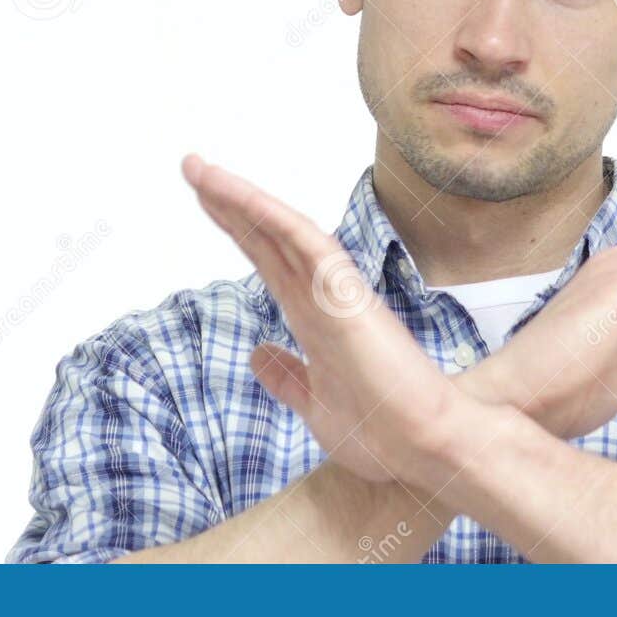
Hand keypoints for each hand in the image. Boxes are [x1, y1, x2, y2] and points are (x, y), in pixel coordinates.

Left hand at [181, 155, 503, 491]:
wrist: (424, 450)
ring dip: (240, 198)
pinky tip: (238, 196)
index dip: (237, 229)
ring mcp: (334, 293)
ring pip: (281, 231)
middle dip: (227, 203)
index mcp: (314, 320)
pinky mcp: (345, 295)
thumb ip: (286, 376)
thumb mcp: (314, 405)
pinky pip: (304, 243)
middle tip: (192, 166)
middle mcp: (321, 298)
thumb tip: (256, 352)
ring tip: (199, 169)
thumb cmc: (381, 434)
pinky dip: (271, 217)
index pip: (268, 262)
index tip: (205, 200)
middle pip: (267, 238)